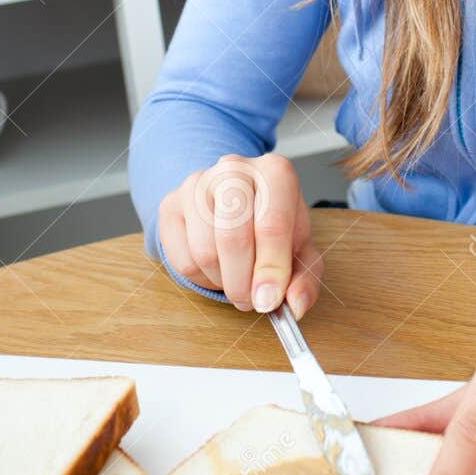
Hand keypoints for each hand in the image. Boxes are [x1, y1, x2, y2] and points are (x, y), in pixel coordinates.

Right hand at [157, 152, 323, 317]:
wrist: (231, 202)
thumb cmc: (270, 224)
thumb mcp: (299, 248)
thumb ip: (305, 277)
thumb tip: (296, 304)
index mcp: (274, 173)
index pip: (272, 224)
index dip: (271, 269)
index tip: (269, 300)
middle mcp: (233, 170)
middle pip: (232, 238)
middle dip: (243, 283)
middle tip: (251, 300)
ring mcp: (197, 184)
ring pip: (204, 252)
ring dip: (223, 281)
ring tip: (236, 278)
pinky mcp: (170, 205)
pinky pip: (182, 259)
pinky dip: (202, 278)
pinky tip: (216, 268)